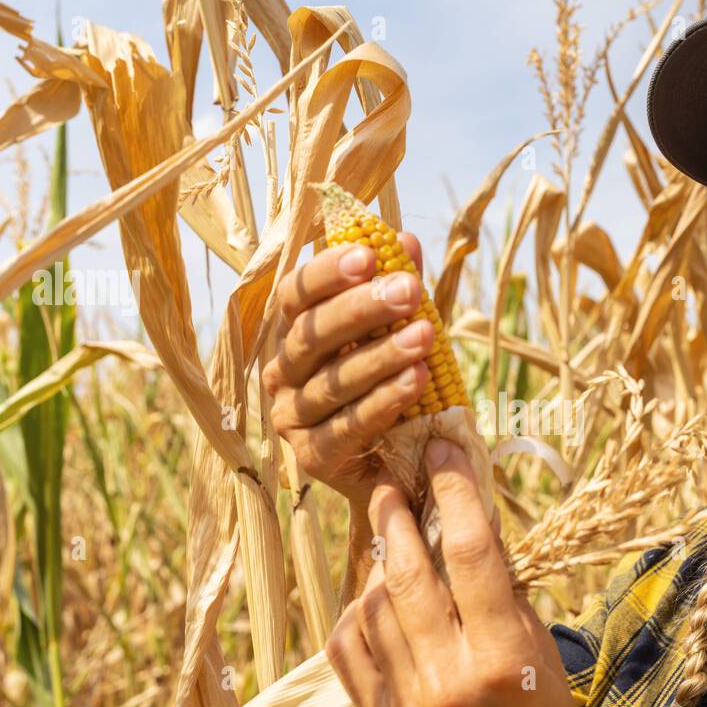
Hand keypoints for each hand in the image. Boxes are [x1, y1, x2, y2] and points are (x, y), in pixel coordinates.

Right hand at [262, 235, 434, 514]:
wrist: (400, 465)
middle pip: (310, 335)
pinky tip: (417, 380)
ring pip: (331, 381)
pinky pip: (346, 426)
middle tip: (407, 291)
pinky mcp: (311, 456)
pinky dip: (383, 401)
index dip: (327, 272)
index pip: (295, 295)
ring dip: (380, 356)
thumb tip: (404, 240)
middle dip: (360, 310)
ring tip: (424, 336)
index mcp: (293, 333)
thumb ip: (397, 290)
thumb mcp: (399, 333)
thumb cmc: (393, 386)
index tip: (369, 254)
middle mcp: (282, 373)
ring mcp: (291, 417)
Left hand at [324, 437, 615, 706]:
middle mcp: (449, 678)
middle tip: (391, 484)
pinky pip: (347, 649)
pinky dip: (355, 613)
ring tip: (389, 545)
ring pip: (372, 606)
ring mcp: (406, 704)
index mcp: (503, 657)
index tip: (443, 449)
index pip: (472, 552)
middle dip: (396, 516)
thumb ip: (503, 592)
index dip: (455, 490)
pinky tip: (372, 597)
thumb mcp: (542, 654)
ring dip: (377, 564)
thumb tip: (472, 523)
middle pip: (408, 572)